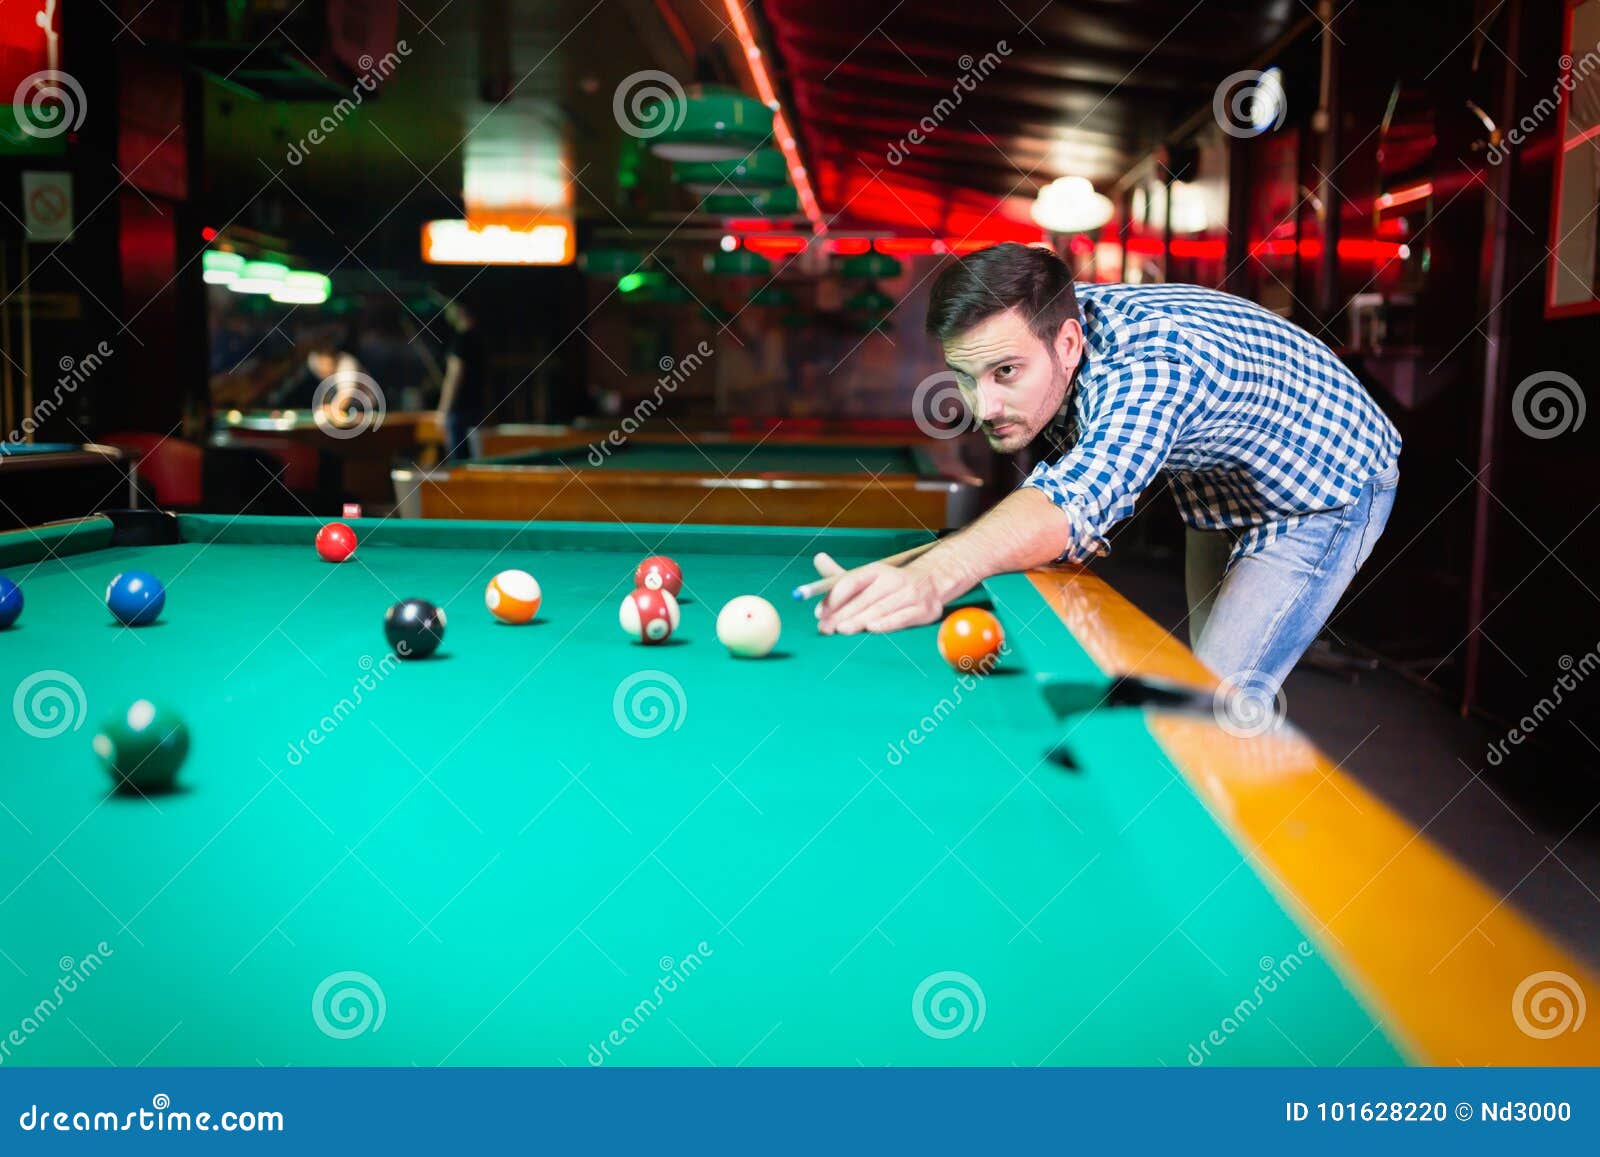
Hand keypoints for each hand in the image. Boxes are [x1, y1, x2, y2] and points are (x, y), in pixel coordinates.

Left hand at [813, 552, 945, 634]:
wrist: (931, 584)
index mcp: (876, 571)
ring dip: (860, 620)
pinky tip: (873, 628)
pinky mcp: (923, 610)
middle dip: (842, 614)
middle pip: (864, 598)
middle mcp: (892, 580)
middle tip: (826, 627)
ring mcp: (909, 594)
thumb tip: (817, 558)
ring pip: (881, 608)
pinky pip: (903, 617)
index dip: (834, 597)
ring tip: (843, 629)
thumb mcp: (867, 578)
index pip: (851, 581)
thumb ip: (841, 576)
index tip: (819, 612)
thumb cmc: (890, 586)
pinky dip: (887, 623)